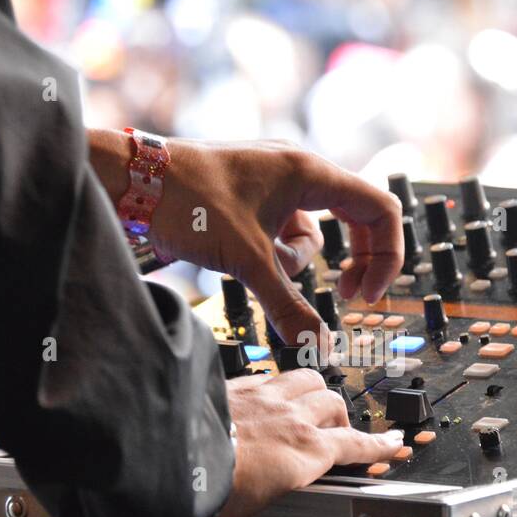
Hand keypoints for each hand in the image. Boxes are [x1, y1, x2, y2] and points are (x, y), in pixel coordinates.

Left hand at [88, 131, 403, 345]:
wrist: (130, 182)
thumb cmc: (187, 201)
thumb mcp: (246, 260)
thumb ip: (287, 305)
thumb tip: (316, 346)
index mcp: (310, 172)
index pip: (381, 208)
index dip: (386, 255)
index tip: (366, 294)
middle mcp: (299, 170)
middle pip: (356, 219)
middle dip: (352, 261)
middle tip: (345, 296)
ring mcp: (276, 182)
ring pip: (310, 234)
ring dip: (291, 261)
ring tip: (252, 263)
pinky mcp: (254, 196)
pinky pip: (282, 231)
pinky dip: (269, 253)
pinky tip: (237, 255)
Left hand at [212, 369, 403, 516]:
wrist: (175, 456)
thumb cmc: (211, 488)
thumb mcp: (257, 505)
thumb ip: (276, 488)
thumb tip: (271, 492)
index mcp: (306, 452)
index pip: (356, 445)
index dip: (378, 445)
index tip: (392, 442)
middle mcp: (293, 418)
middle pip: (334, 404)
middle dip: (339, 417)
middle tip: (334, 430)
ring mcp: (267, 395)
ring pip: (309, 378)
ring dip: (314, 390)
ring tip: (307, 403)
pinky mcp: (240, 384)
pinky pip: (271, 376)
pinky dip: (277, 385)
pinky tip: (266, 397)